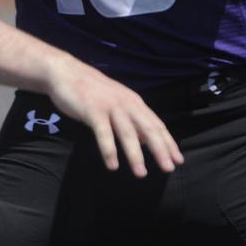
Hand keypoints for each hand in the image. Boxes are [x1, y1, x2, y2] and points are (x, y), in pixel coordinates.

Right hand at [45, 55, 182, 176]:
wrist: (66, 72)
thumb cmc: (93, 91)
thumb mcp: (117, 103)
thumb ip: (132, 120)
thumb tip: (146, 141)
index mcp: (134, 102)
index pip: (156, 124)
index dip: (168, 142)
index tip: (178, 159)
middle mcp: (126, 103)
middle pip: (147, 128)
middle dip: (160, 149)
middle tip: (169, 168)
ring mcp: (109, 106)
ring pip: (127, 132)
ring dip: (135, 154)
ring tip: (141, 173)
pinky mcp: (92, 110)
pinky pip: (103, 132)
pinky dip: (109, 149)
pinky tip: (113, 165)